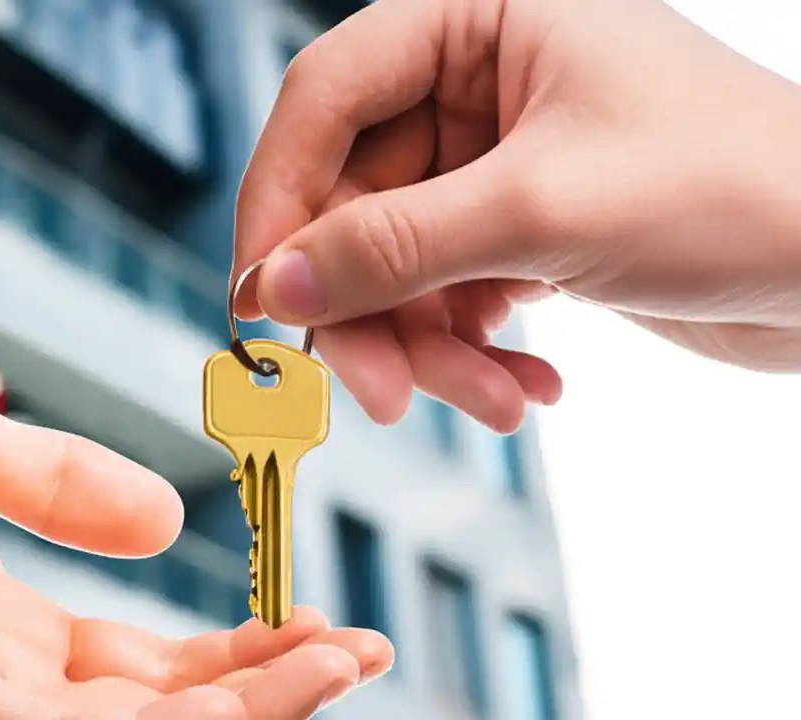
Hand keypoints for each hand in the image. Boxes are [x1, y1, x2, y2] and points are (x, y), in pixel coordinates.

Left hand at [0, 331, 391, 718]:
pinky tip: (257, 688)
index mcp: (7, 634)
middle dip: (271, 697)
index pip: (152, 680)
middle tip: (362, 650)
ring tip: (336, 662)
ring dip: (250, 716)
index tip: (327, 620)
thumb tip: (169, 516)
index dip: (246, 662)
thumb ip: (65, 488)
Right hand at [234, 0, 800, 431]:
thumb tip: (274, 286)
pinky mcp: (518, 224)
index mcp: (477, 18)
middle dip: (372, 309)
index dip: (279, 201)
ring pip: (395, 262)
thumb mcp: (545, 211)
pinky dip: (471, 352)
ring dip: (430, 349)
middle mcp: (476, 79)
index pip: (326, 97)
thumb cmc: (740, 187)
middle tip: (385, 396)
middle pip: (353, 200)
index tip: (261, 302)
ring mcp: (495, 157)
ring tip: (494, 401)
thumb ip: (393, 246)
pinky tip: (527, 387)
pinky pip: (445, 292)